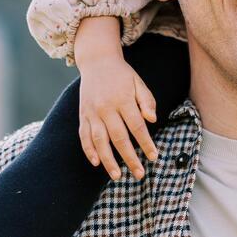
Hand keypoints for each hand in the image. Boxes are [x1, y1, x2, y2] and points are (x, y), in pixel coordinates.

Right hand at [78, 55, 159, 180]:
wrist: (97, 61)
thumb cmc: (122, 75)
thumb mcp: (138, 83)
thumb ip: (147, 100)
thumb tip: (153, 119)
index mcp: (122, 99)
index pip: (136, 126)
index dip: (145, 142)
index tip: (154, 156)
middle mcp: (106, 107)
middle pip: (118, 137)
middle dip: (129, 158)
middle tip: (139, 174)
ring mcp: (92, 112)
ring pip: (99, 140)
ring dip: (108, 160)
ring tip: (117, 176)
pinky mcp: (83, 115)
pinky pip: (84, 136)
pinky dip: (89, 150)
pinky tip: (96, 163)